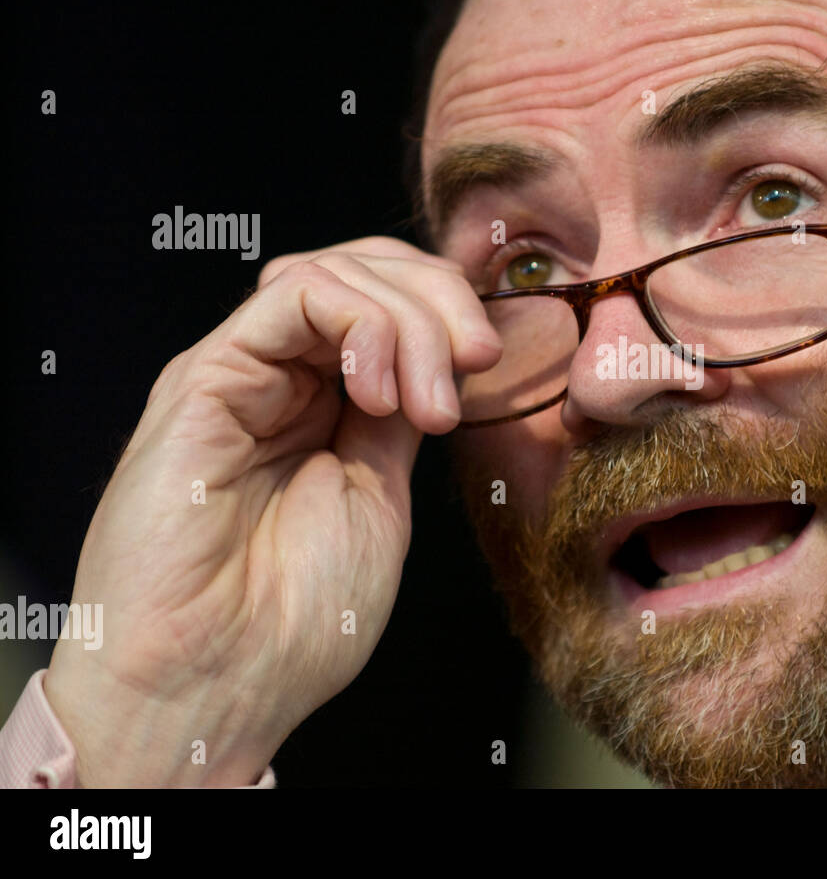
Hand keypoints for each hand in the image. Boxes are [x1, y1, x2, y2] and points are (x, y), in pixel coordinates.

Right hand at [44, 236, 499, 785]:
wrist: (219, 684)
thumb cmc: (296, 619)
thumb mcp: (379, 498)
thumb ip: (398, 421)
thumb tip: (440, 361)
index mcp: (323, 407)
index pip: (388, 305)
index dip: (448, 312)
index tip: (491, 361)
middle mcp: (280, 378)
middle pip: (365, 271)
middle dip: (440, 299)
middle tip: (477, 357)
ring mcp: (243, 373)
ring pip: (333, 271)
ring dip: (408, 318)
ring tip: (425, 401)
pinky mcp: (205, 378)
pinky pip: (291, 295)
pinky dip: (359, 322)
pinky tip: (379, 391)